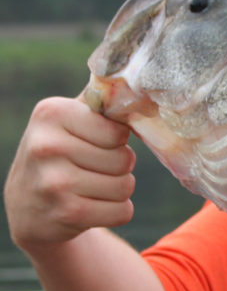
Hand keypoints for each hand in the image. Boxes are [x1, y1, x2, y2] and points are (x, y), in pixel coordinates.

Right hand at [4, 96, 135, 253]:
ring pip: (126, 186)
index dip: (116, 140)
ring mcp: (54, 182)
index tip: (95, 143)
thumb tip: (136, 77)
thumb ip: (99, 100)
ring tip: (90, 187)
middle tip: (91, 169)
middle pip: (125, 159)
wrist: (27, 206)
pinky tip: (92, 207)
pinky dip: (116, 212)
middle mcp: (47, 145)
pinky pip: (123, 212)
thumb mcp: (68, 120)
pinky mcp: (66, 213)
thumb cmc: (60, 154)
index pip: (118, 130)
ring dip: (118, 190)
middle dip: (118, 167)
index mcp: (52, 114)